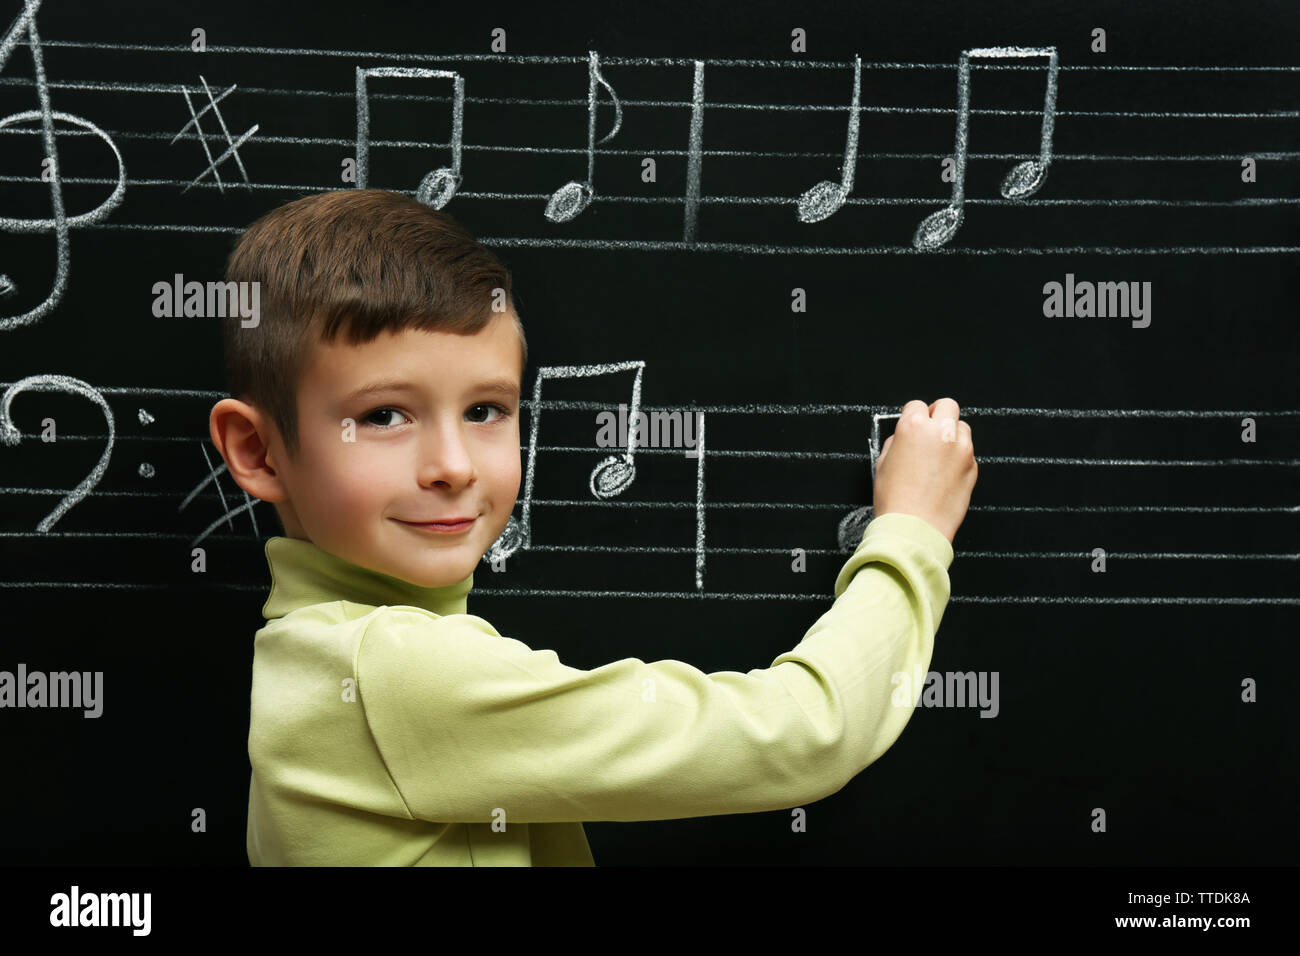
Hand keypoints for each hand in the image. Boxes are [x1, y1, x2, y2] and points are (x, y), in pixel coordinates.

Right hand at [872, 398, 976, 543]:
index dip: (912, 415)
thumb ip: (897, 442)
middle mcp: (941, 433)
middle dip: (937, 414)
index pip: (916, 405)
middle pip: (947, 405)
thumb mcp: (883, 464)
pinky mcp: (973, 466)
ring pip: (962, 427)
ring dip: (951, 434)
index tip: (912, 424)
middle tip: (930, 429)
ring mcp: (961, 449)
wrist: (914, 529)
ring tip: (939, 454)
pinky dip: (958, 457)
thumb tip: (904, 437)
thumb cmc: (896, 501)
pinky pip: (967, 452)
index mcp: (913, 427)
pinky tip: (945, 474)